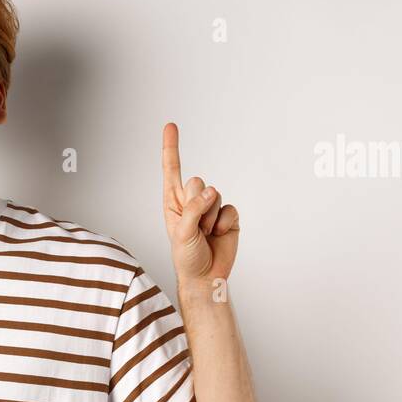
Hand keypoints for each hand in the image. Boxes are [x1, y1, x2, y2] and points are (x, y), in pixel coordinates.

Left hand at [161, 122, 239, 285]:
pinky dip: (225, 223)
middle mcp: (191, 201)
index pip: (172, 170)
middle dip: (198, 204)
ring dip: (211, 217)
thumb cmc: (186, 257)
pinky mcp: (228, 216)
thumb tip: (210, 191)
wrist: (206, 276)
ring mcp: (211, 208)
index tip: (170, 125)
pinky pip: (231, 208)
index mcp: (173, 202)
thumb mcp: (182, 233)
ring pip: (215, 194)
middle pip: (197, 182)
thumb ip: (193, 210)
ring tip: (206, 234)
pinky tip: (219, 235)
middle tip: (196, 227)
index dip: (171, 148)